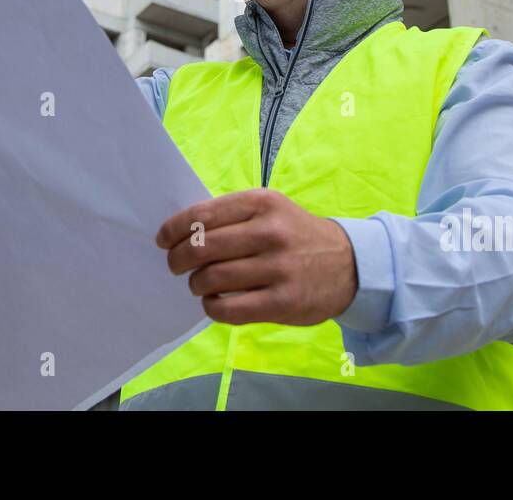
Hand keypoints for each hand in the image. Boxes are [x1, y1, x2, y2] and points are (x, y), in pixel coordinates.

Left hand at [155, 188, 358, 326]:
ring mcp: (278, 268)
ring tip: (199, 285)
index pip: (202, 215)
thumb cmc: (297, 234)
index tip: (163, 240)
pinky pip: (228, 309)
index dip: (174, 229)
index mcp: (262, 203)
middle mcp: (270, 232)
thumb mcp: (272, 210)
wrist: (349, 264)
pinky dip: (211, 307)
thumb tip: (182, 231)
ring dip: (195, 284)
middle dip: (178, 260)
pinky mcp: (282, 302)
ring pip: (211, 279)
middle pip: (201, 248)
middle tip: (176, 266)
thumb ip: (233, 216)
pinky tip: (215, 302)